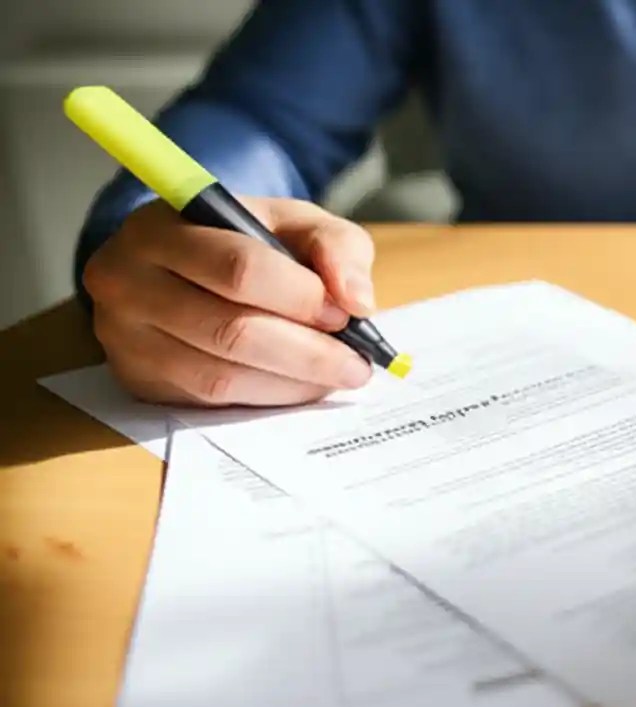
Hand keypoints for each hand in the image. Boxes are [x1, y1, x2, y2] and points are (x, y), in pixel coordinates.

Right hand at [84, 196, 376, 405]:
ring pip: (221, 374)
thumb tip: (358, 301)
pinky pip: (211, 400)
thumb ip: (336, 248)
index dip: (301, 297)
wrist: (182, 267)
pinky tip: (300, 386)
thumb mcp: (294, 223)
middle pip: (230, 330)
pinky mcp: (137, 379)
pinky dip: (268, 397)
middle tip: (355, 363)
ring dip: (293, 383)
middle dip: (307, 352)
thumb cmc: (248, 241)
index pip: (239, 268)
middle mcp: (126, 279)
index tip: (344, 313)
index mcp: (162, 226)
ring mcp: (124, 336)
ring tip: (337, 376)